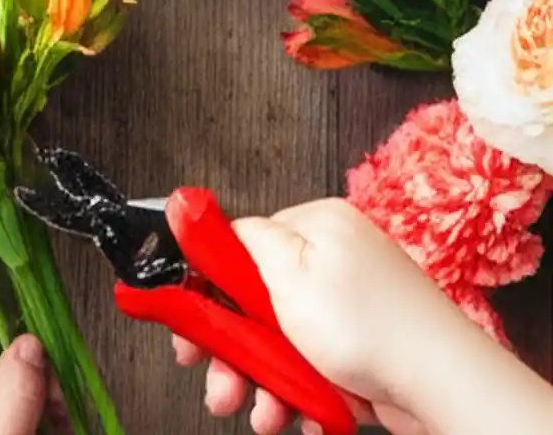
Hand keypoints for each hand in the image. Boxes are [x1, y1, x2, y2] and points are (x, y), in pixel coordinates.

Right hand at [172, 198, 479, 434]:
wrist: (441, 385)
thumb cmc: (373, 330)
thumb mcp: (289, 274)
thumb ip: (241, 242)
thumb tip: (201, 215)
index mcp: (315, 226)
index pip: (238, 249)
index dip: (208, 293)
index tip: (190, 329)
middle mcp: (333, 259)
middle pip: (255, 302)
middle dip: (234, 352)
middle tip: (219, 383)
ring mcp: (349, 302)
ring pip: (281, 341)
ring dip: (263, 382)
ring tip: (262, 414)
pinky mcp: (362, 341)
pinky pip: (313, 363)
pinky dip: (301, 390)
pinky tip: (300, 411)